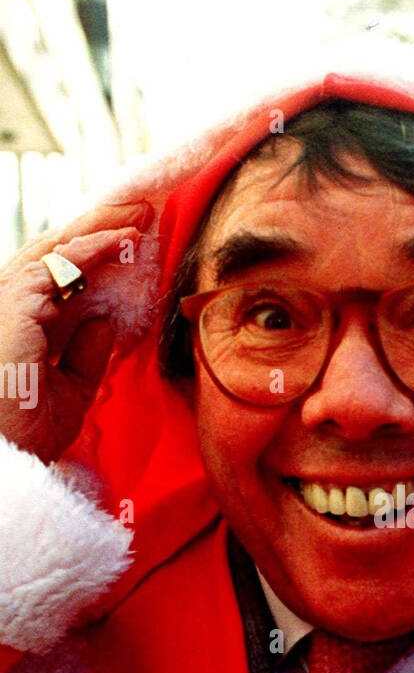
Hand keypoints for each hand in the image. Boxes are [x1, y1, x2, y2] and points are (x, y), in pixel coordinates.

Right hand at [0, 200, 152, 461]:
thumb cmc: (27, 432)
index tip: (134, 241)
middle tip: (142, 211)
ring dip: (100, 229)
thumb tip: (107, 322)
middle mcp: (10, 306)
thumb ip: (87, 355)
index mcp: (23, 324)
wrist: (8, 461)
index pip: (58, 278)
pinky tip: (121, 239)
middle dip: (99, 229)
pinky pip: (56, 266)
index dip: (95, 255)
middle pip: (56, 254)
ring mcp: (7, 303)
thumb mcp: (72, 390)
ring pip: (55, 250)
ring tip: (138, 215)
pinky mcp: (13, 306)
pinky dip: (91, 249)